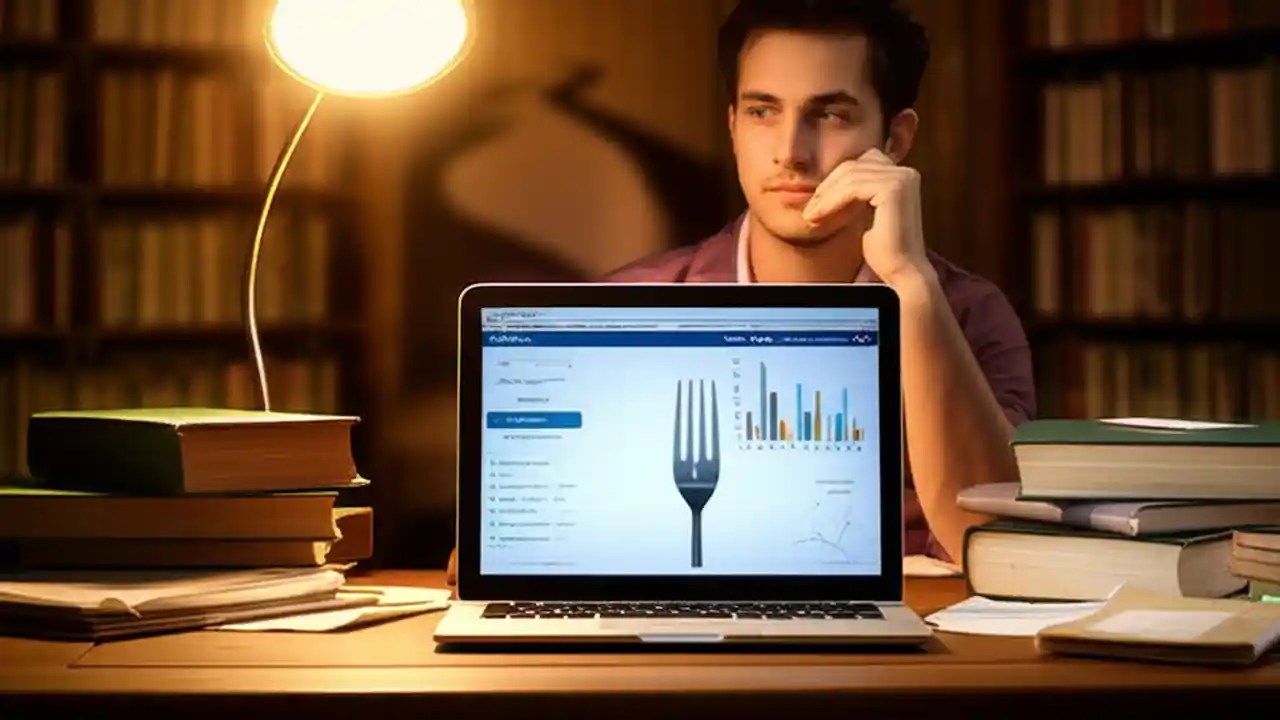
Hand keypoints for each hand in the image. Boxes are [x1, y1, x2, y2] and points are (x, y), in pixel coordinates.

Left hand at [802, 148, 930, 286]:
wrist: (902, 272)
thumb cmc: (884, 250)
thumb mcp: (867, 214)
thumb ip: (857, 195)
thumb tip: (830, 184)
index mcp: (901, 177)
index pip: (859, 164)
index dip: (835, 181)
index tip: (816, 204)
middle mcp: (905, 173)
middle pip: (853, 166)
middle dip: (827, 187)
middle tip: (810, 211)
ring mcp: (901, 178)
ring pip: (849, 175)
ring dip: (825, 196)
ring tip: (810, 216)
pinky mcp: (893, 188)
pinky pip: (852, 187)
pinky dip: (831, 201)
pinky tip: (819, 217)